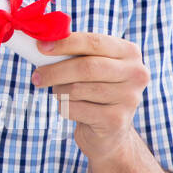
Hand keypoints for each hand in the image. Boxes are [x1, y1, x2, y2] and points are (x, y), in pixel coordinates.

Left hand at [33, 31, 150, 161]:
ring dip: (59, 91)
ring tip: (60, 93)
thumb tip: (41, 43)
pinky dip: (65, 108)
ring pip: (77, 89)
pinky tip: (72, 109)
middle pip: (86, 67)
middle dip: (55, 71)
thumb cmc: (93, 89)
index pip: (94, 42)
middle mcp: (136, 74)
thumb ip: (73, 52)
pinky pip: (76, 109)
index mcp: (130, 52)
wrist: (110, 130)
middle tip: (36, 77)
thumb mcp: (90, 65)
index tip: (40, 47)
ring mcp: (129, 98)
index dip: (65, 43)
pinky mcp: (117, 121)